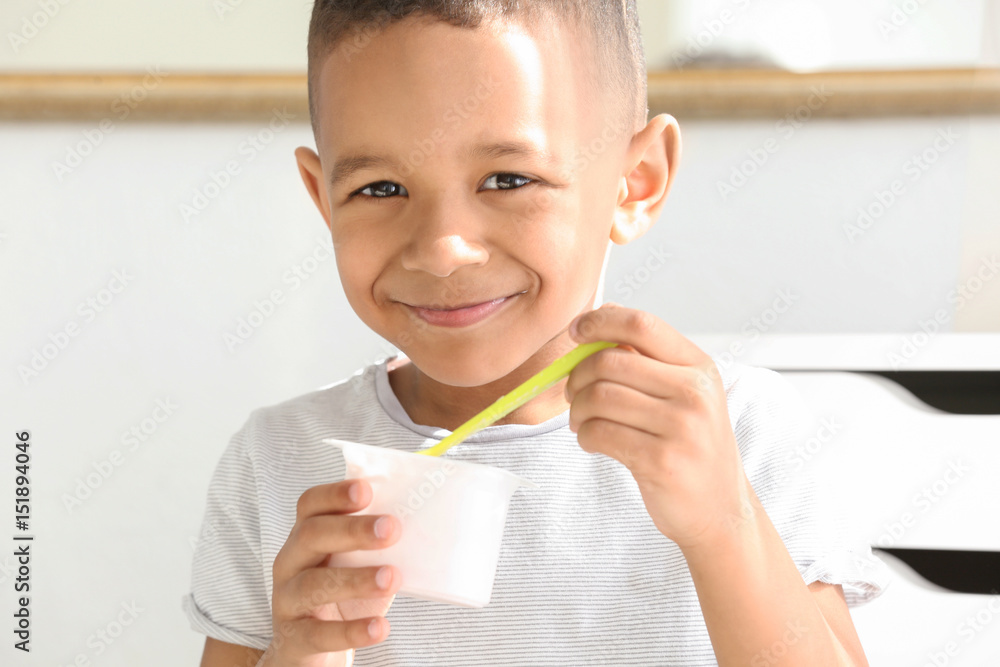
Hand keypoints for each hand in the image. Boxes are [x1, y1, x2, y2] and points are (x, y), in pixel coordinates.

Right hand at [261, 479, 402, 666]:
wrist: (315, 651)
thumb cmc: (343, 597)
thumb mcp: (357, 564)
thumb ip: (378, 543)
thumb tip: (425, 518)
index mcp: (305, 536)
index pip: (311, 504)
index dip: (335, 494)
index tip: (366, 490)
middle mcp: (290, 562)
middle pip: (311, 535)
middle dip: (352, 530)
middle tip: (392, 530)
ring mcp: (287, 600)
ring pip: (313, 584)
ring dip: (355, 580)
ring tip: (391, 579)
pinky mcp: (294, 638)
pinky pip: (319, 633)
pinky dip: (351, 631)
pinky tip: (380, 628)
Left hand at [563, 303, 754, 550]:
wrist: (719, 510)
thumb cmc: (691, 447)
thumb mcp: (685, 395)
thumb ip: (648, 360)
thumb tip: (599, 321)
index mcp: (699, 367)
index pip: (641, 325)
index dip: (599, 321)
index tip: (575, 330)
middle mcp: (695, 392)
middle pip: (609, 362)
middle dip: (577, 376)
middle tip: (573, 394)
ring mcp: (681, 427)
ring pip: (599, 397)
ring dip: (578, 410)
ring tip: (582, 422)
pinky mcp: (662, 461)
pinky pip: (600, 433)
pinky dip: (584, 436)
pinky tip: (592, 442)